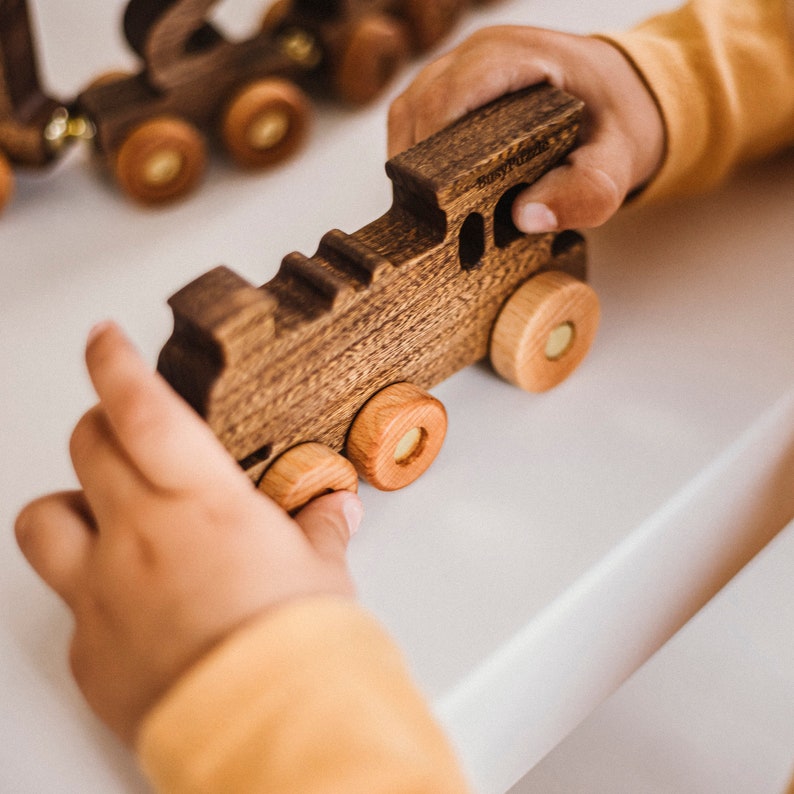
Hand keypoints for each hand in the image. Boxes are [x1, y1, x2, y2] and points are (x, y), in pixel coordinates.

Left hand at [15, 322, 362, 744]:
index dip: (115, 362)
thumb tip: (334, 509)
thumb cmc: (299, 642)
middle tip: (127, 432)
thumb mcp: (320, 570)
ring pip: (44, 517)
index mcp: (202, 501)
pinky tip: (135, 607)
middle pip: (88, 446)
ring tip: (108, 517)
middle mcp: (139, 535)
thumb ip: (320, 528)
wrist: (270, 725)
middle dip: (103, 425)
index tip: (104, 338)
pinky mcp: (88, 649)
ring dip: (73, 503)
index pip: (140, 407)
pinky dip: (92, 589)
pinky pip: (69, 602)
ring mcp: (101, 592)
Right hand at [388, 25, 664, 230]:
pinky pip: (413, 117)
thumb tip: (526, 218)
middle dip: (418, 166)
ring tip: (430, 209)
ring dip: (411, 163)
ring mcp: (461, 67)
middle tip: (432, 220)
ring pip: (408, 112)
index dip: (433, 151)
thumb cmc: (614, 124)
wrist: (620, 99)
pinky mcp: (451, 86)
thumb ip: (585, 191)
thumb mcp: (617, 162)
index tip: (436, 204)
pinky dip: (415, 155)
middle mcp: (481, 53)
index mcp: (521, 56)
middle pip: (419, 106)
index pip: (449, 96)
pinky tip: (433, 190)